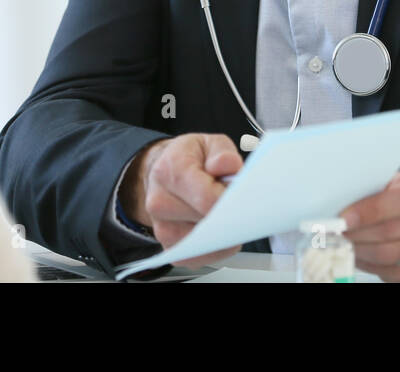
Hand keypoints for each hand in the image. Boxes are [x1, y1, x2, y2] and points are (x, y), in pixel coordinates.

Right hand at [118, 133, 243, 267]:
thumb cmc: (189, 159)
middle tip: (232, 201)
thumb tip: (228, 165)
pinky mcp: (170, 249)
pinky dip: (217, 246)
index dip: (230, 201)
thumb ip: (222, 152)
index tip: (240, 195)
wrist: (164, 174)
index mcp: (169, 172)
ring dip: (223, 232)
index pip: (206, 199)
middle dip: (228, 214)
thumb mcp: (208, 143)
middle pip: (208, 223)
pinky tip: (216, 228)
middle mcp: (159, 202)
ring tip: (221, 211)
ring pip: (207, 243)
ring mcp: (162, 228)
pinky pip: (203, 257)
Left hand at [338, 164, 399, 280]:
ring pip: (392, 254)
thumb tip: (340, 201)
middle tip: (334, 231)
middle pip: (395, 229)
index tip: (345, 217)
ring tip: (341, 241)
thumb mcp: (398, 178)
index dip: (372, 210)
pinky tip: (356, 252)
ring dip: (360, 249)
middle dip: (359, 232)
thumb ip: (377, 187)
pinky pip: (392, 271)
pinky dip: (368, 263)